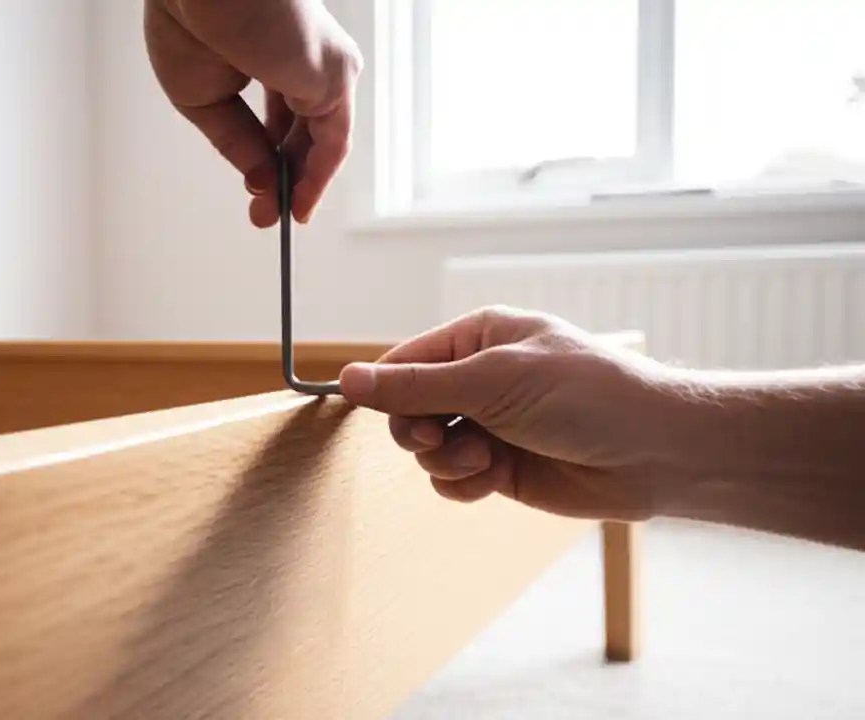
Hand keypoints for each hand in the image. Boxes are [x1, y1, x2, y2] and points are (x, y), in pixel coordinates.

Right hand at [144, 0, 361, 226]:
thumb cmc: (189, 18)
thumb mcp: (205, 99)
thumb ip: (239, 143)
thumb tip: (260, 185)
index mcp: (271, 49)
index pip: (281, 114)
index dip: (266, 156)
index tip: (256, 193)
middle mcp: (303, 55)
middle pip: (303, 129)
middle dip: (284, 176)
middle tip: (265, 215)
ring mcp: (324, 65)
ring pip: (321, 137)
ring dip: (300, 184)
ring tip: (277, 218)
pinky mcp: (336, 76)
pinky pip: (333, 140)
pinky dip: (318, 177)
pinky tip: (298, 204)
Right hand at [339, 307, 684, 521]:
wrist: (656, 452)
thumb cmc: (587, 396)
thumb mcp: (492, 381)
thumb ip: (416, 386)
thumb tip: (348, 379)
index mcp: (479, 339)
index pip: (405, 362)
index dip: (387, 389)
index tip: (382, 410)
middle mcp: (480, 380)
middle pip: (408, 409)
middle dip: (420, 429)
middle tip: (445, 434)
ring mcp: (491, 425)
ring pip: (427, 449)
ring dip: (447, 459)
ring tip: (485, 458)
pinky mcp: (502, 468)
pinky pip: (451, 480)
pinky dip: (463, 484)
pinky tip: (493, 479)